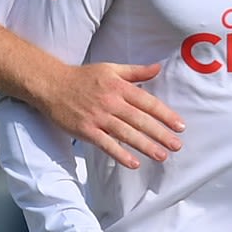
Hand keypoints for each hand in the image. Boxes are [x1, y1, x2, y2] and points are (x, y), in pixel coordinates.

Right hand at [41, 61, 183, 168]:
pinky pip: (106, 144)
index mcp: (119, 87)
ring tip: (161, 156)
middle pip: (140, 120)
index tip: (179, 126)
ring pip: (126, 134)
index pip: (147, 102)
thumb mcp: (110, 68)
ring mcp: (98, 117)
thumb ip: (135, 71)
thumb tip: (158, 68)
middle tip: (177, 145)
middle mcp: (111, 102)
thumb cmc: (82, 77)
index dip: (165, 115)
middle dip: (160, 134)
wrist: (51, 85)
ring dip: (145, 146)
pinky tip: (134, 163)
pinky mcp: (86, 130)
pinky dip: (120, 154)